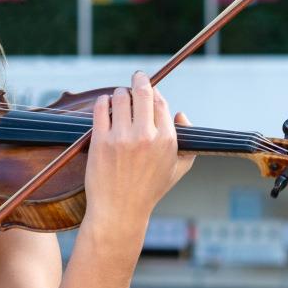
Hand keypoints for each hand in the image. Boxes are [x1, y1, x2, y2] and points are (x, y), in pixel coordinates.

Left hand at [84, 71, 194, 244]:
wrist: (119, 211)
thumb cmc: (149, 190)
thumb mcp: (178, 169)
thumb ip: (187, 140)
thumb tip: (180, 113)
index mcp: (167, 140)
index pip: (161, 103)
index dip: (154, 92)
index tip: (149, 89)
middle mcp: (146, 136)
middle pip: (143, 93)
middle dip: (140, 80)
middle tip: (137, 76)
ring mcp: (121, 138)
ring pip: (121, 97)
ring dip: (120, 92)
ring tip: (119, 95)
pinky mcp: (100, 141)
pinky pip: (101, 109)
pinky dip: (102, 101)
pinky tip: (104, 103)